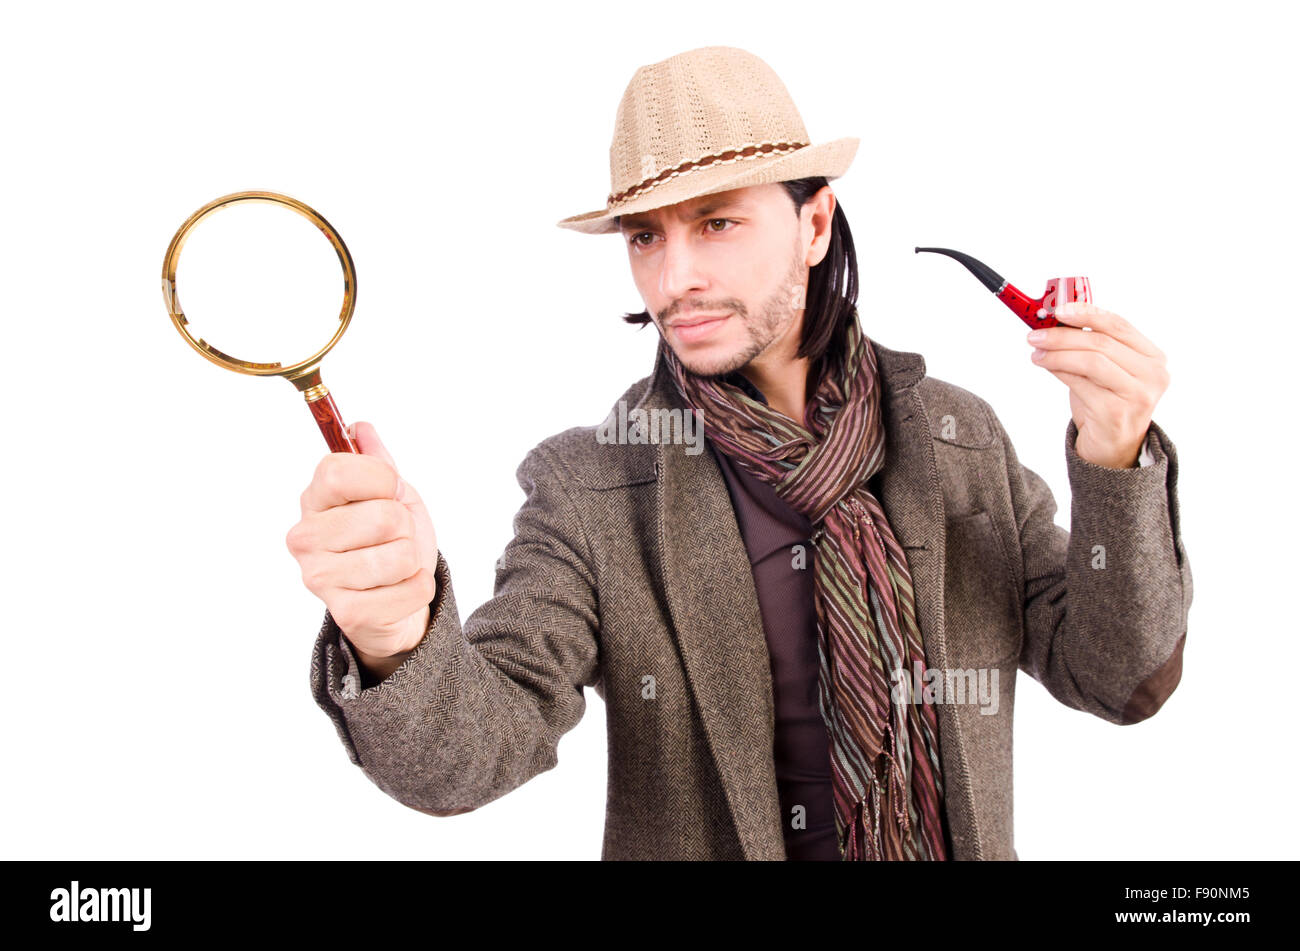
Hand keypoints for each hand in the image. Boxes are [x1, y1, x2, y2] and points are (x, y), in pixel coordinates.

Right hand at [285, 421, 438, 658]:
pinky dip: (418, 588)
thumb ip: (376, 461)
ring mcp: (320, 577)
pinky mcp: (347, 613)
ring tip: (394, 565)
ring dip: (411, 559)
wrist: (395, 599)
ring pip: (401, 555)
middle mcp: (305, 537)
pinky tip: (396, 590)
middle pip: (384, 517)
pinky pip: (412, 588)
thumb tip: (361, 428)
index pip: (341, 471)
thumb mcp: (389, 494)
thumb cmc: (389, 541)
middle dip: (404, 526)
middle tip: (392, 538)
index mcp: (314, 499)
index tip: (388, 492)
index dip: (382, 479)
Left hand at [1027, 301, 1169, 467]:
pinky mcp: (1115, 413)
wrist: (1112, 448)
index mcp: (1153, 357)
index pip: (1119, 325)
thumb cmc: (1106, 402)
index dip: (1087, 313)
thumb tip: (1056, 320)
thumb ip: (1090, 345)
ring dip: (1057, 353)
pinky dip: (1059, 371)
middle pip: (1102, 342)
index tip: (1059, 309)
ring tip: (1036, 352)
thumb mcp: (1105, 370)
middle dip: (1063, 335)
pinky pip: (1080, 384)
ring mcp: (1137, 395)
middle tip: (1036, 334)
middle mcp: (1152, 375)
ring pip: (1091, 361)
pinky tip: (1046, 366)